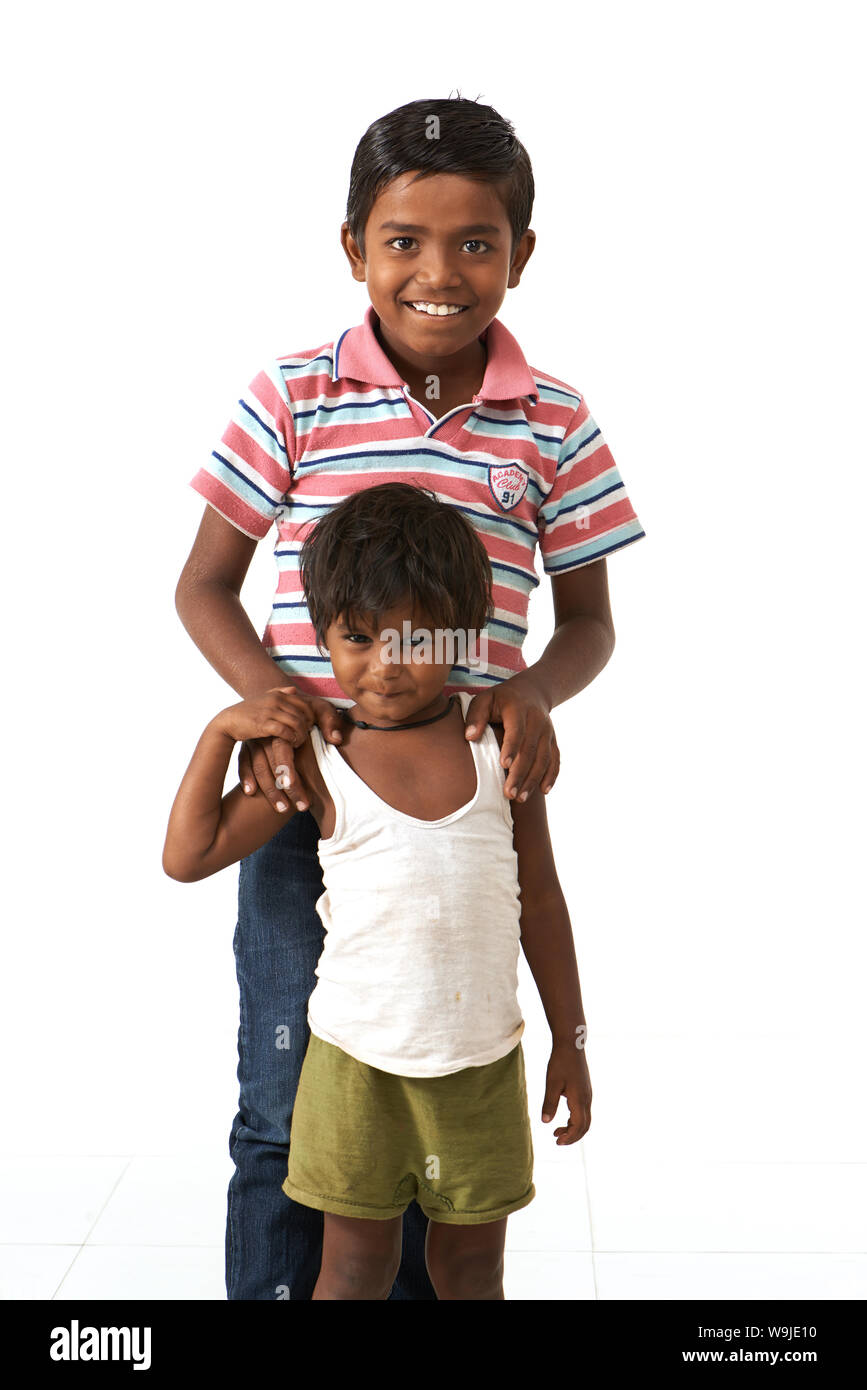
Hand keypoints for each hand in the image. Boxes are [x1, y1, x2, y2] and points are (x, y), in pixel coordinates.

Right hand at [237, 688, 343, 814]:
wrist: (275, 698)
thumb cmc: (304, 708)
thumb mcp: (320, 707)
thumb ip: (330, 721)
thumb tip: (335, 740)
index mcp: (287, 721)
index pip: (287, 748)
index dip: (290, 769)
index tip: (295, 787)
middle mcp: (269, 729)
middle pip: (275, 761)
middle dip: (285, 786)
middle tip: (301, 806)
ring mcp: (257, 737)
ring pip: (259, 766)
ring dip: (270, 790)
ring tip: (283, 809)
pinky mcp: (247, 743)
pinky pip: (243, 761)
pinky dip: (246, 777)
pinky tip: (250, 793)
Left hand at [464, 672, 559, 801]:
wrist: (532, 691)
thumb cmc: (501, 700)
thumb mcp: (484, 699)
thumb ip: (476, 716)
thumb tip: (470, 737)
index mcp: (518, 709)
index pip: (516, 730)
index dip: (511, 747)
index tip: (503, 765)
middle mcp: (537, 720)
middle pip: (531, 750)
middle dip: (520, 773)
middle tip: (509, 794)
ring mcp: (548, 731)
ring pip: (544, 758)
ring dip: (533, 779)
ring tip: (520, 798)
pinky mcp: (553, 741)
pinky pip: (555, 760)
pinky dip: (551, 775)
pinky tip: (543, 791)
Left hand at [541, 1040, 591, 1145]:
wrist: (571, 1044)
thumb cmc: (560, 1062)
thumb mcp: (552, 1083)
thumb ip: (549, 1103)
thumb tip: (545, 1122)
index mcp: (579, 1099)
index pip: (579, 1126)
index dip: (569, 1137)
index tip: (556, 1141)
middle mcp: (587, 1099)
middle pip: (585, 1126)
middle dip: (572, 1137)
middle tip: (557, 1140)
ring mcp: (587, 1094)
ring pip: (585, 1119)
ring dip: (573, 1128)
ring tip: (557, 1131)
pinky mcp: (585, 1090)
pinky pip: (584, 1111)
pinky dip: (575, 1119)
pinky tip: (564, 1117)